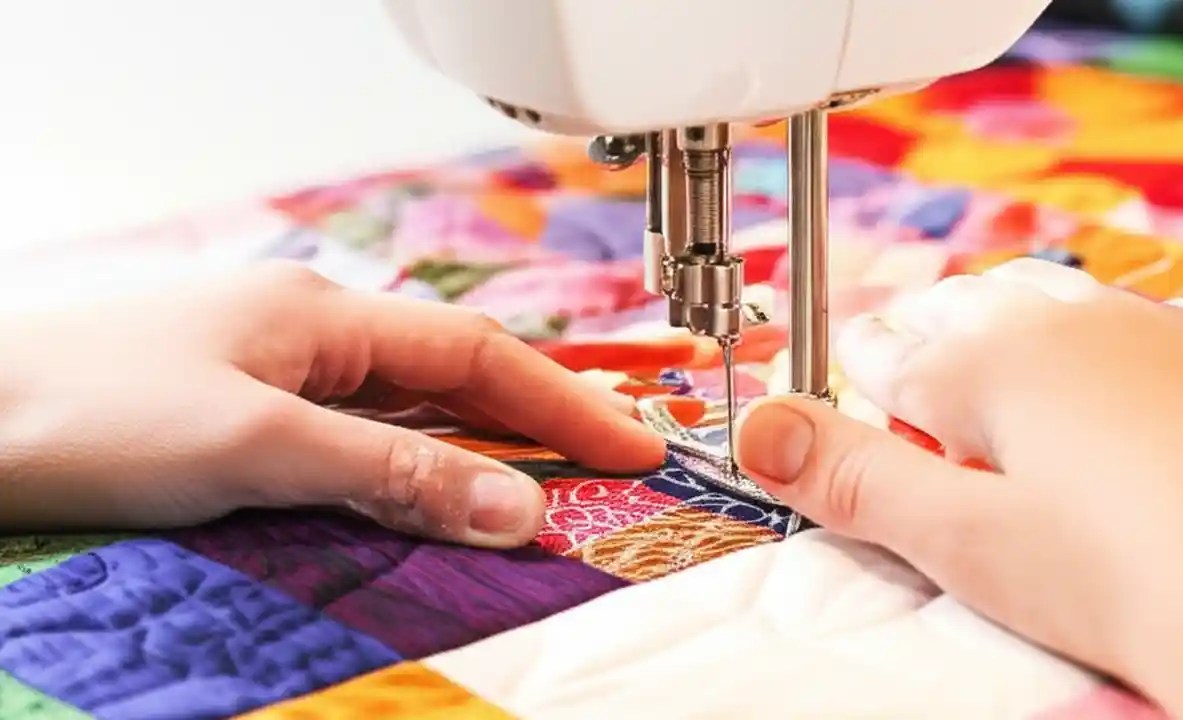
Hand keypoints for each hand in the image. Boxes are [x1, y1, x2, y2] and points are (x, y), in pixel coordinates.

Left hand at [0, 262, 663, 547]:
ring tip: (552, 483)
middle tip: (616, 465)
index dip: (565, 401)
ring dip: (480, 443)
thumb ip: (393, 472)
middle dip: (539, 418)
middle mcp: (307, 332)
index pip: (476, 356)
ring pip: (408, 405)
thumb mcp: (257, 445)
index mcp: (322, 314)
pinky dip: (414, 460)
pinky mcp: (243, 410)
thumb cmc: (86, 410)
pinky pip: (359, 432)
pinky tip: (434, 488)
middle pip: (453, 373)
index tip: (636, 444)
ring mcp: (274, 369)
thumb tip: (517, 507)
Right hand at [734, 259, 1182, 717]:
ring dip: (992, 334)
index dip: (841, 384)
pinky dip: (1080, 340)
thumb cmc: (1130, 578)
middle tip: (909, 428)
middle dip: (913, 353)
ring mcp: (1140, 323)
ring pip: (1031, 297)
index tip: (837, 415)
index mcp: (981, 361)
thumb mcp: (963, 540)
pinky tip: (1094, 393)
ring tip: (990, 404)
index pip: (872, 350)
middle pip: (946, 309)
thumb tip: (756, 427)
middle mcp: (1057, 319)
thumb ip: (852, 477)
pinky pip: (1117, 314)